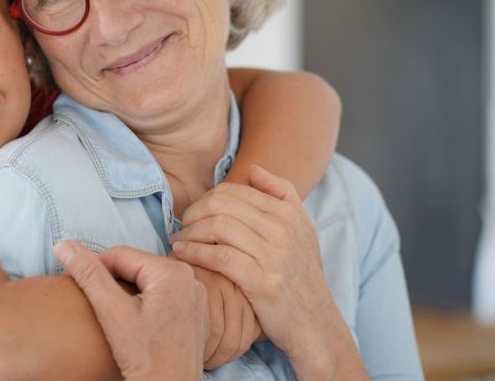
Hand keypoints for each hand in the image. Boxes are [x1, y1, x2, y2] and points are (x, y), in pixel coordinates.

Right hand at [54, 241, 207, 380]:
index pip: (119, 255)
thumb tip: (63, 246)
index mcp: (172, 271)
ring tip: (124, 321)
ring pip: (149, 281)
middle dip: (116, 284)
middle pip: (136, 267)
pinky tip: (142, 326)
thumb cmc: (145, 359)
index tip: (90, 297)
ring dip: (131, 294)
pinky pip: (165, 295)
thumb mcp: (112, 313)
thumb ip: (88, 275)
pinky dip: (149, 304)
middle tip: (108, 312)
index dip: (97, 273)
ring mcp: (197, 294)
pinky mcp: (197, 310)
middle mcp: (190, 277)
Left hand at [171, 165, 357, 373]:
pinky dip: (194, 252)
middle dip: (193, 212)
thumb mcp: (302, 230)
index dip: (206, 199)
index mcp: (288, 213)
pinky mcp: (262, 282)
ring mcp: (274, 255)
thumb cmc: (301, 276)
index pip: (233, 191)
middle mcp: (283, 229)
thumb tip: (253, 169)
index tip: (193, 214)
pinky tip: (182, 254)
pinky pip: (219, 256)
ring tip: (179, 241)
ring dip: (189, 232)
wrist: (315, 324)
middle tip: (182, 226)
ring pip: (218, 226)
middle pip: (222, 204)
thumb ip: (281, 194)